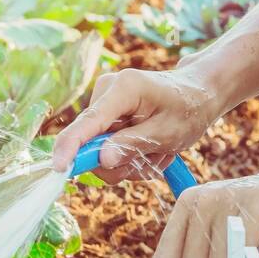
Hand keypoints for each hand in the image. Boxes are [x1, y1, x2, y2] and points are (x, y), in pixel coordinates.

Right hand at [51, 66, 225, 181]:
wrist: (198, 93)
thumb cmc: (188, 107)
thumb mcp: (168, 131)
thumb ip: (133, 144)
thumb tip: (102, 160)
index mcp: (123, 89)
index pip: (88, 122)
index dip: (70, 147)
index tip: (59, 168)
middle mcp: (106, 92)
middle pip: (90, 143)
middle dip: (117, 163)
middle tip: (151, 162)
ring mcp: (103, 104)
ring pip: (99, 151)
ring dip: (127, 162)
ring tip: (156, 152)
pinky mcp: (105, 116)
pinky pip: (105, 148)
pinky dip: (127, 156)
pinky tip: (148, 148)